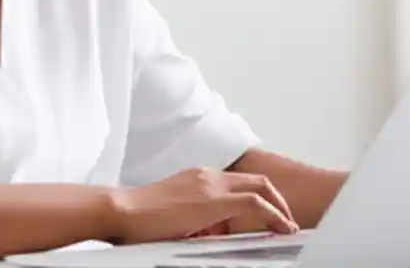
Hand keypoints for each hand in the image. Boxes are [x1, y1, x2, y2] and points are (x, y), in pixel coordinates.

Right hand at [106, 167, 298, 243]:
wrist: (120, 211)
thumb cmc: (138, 219)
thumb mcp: (174, 216)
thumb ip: (195, 220)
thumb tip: (209, 234)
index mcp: (198, 178)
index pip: (239, 182)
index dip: (261, 196)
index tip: (270, 215)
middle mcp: (208, 176)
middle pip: (256, 180)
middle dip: (278, 200)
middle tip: (287, 221)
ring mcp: (210, 185)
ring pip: (260, 187)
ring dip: (279, 207)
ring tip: (288, 227)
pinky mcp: (212, 200)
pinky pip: (254, 202)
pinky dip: (274, 214)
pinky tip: (282, 229)